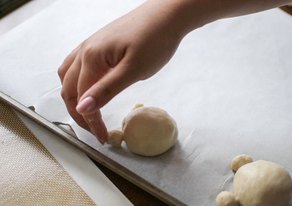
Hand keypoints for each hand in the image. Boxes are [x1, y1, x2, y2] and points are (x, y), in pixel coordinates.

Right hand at [58, 1, 185, 142]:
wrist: (167, 16)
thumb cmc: (155, 40)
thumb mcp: (133, 70)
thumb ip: (107, 89)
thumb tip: (82, 108)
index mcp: (91, 58)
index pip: (81, 98)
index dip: (90, 121)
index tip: (103, 137)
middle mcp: (84, 51)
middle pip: (68, 89)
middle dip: (79, 113)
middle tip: (96, 130)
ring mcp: (90, 45)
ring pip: (69, 77)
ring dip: (75, 98)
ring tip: (90, 114)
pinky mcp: (99, 44)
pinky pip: (78, 66)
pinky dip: (79, 83)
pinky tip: (91, 88)